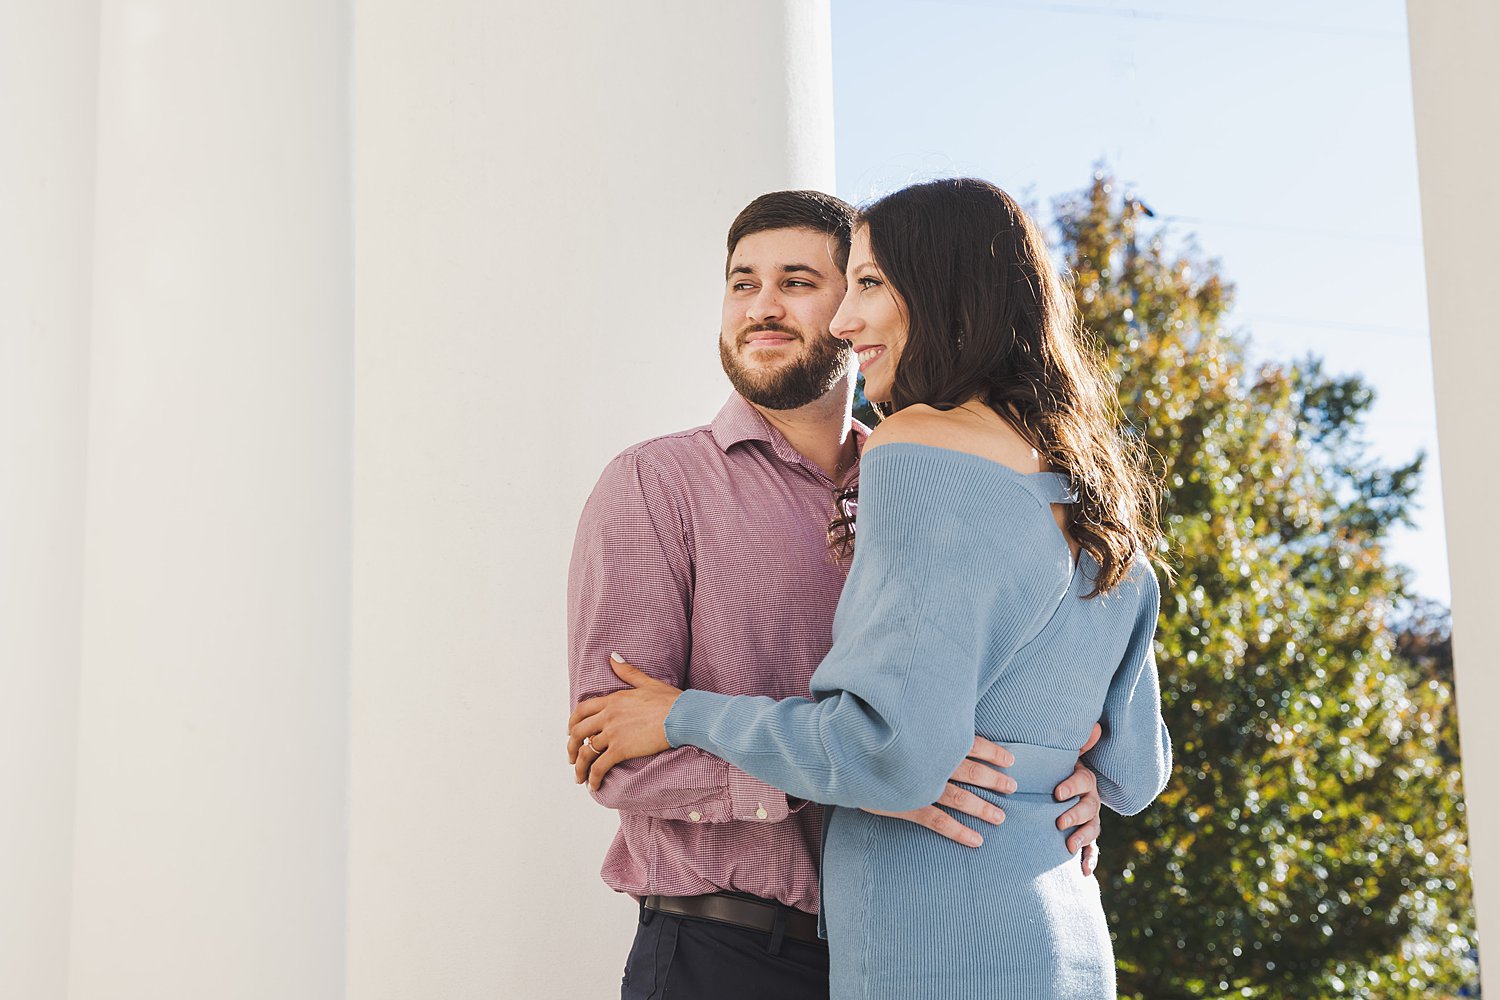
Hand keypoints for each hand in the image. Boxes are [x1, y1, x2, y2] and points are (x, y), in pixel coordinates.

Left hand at [567, 654, 681, 789]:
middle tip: (571, 758)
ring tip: (580, 777)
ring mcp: (613, 733)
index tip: (570, 733)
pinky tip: (593, 786)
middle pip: (577, 732)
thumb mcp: (646, 681)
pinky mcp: (621, 749)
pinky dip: (593, 778)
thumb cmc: (670, 700)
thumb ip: (627, 671)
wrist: (682, 715)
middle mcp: (608, 715)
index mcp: (612, 700)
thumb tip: (613, 656)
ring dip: (579, 767)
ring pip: (585, 752)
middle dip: (571, 747)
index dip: (572, 723)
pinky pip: (599, 766)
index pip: (581, 710)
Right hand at [865, 736, 1016, 847]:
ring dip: (983, 808)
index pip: (971, 743)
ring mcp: (920, 785)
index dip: (993, 753)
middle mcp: (930, 761)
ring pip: (961, 798)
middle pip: (972, 772)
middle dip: (994, 781)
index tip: (1010, 760)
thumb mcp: (900, 721)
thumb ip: (923, 725)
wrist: (841, 752)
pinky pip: (938, 821)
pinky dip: (959, 831)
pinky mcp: (907, 804)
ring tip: (1000, 817)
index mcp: (932, 738)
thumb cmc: (872, 732)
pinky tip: (976, 840)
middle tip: (1012, 788)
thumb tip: (946, 722)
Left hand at [1056, 723, 1102, 875]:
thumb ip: (1076, 745)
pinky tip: (1083, 872)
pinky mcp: (1086, 837)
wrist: (1059, 791)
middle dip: (1075, 815)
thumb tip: (1095, 726)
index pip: (1083, 781)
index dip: (1072, 786)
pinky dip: (1088, 860)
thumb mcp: (1063, 757)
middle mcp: (1090, 800)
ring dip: (1082, 837)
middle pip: (1089, 808)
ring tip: (1068, 845)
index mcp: (1084, 780)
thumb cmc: (1057, 771)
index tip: (1057, 793)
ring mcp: (1090, 820)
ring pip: (1092, 829)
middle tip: (1059, 822)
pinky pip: (1091, 850)